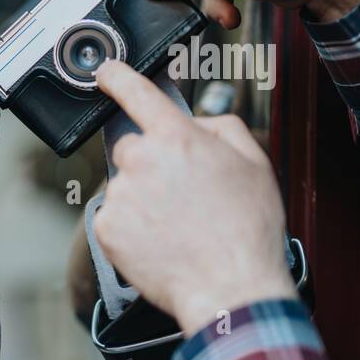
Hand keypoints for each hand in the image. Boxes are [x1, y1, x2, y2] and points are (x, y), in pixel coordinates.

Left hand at [92, 60, 297, 333]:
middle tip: (181, 195)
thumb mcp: (255, 163)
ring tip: (178, 225)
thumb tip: (197, 121)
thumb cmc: (247, 230)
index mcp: (179, 138)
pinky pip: (115, 217)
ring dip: (143, 199)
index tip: (105, 72)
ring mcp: (121, 195)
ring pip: (125, 186)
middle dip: (150, 164)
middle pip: (130, 148)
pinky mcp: (107, 228)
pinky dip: (132, 228)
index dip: (118, 78)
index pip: (138, 94)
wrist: (230, 287)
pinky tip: (160, 241)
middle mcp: (143, 161)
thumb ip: (221, 128)